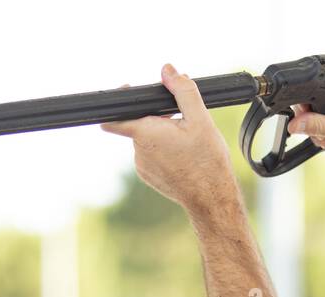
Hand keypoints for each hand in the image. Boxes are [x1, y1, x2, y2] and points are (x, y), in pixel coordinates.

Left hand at [101, 63, 238, 215]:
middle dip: (157, 116)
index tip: (130, 91)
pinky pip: (152, 155)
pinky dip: (164, 150)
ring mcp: (142, 167)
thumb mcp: (199, 119)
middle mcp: (138, 152)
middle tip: (180, 118)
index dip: (118, 101)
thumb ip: (182, 90)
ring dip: (162, 134)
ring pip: (147, 140)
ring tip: (186, 141)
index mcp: (145, 134)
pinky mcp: (149, 177)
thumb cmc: (206, 161)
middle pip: (139, 124)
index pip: (113, 117)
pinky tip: (183, 154)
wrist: (211, 198)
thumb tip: (168, 71)